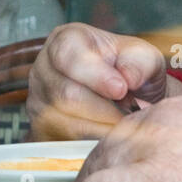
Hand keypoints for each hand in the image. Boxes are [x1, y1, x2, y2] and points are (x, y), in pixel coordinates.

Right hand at [27, 23, 181, 141]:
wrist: (126, 97)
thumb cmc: (130, 70)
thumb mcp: (144, 58)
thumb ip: (141, 62)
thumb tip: (128, 78)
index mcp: (66, 41)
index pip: (68, 56)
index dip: (95, 75)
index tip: (121, 90)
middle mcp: (43, 69)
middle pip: (66, 95)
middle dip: (104, 108)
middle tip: (131, 111)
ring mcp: (37, 100)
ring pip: (63, 121)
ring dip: (101, 126)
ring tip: (124, 121)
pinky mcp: (40, 129)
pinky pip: (63, 141)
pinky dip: (92, 140)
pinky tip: (111, 134)